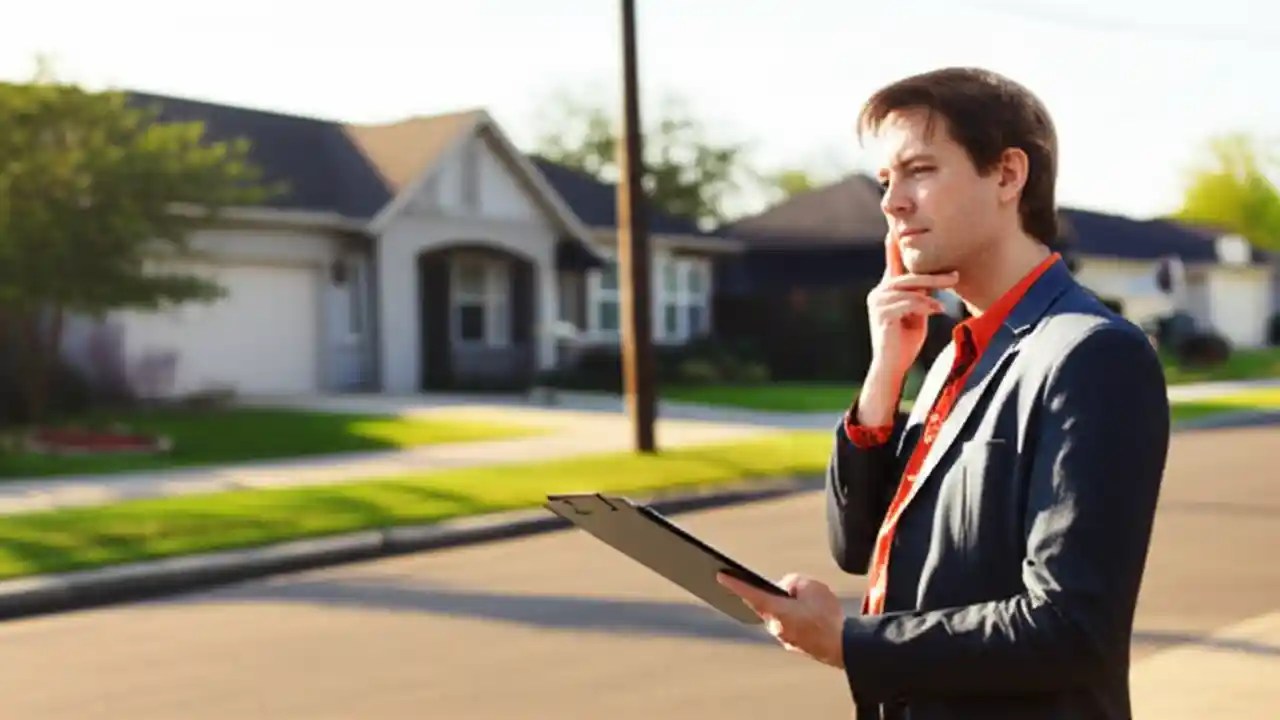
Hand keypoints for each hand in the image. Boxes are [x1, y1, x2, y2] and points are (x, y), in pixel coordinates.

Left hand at [716, 572, 846, 668]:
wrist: (845, 645)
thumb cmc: (826, 615)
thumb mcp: (810, 586)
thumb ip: (792, 582)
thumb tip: (783, 588)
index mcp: (775, 611)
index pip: (749, 593)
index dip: (734, 583)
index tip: (720, 576)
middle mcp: (774, 626)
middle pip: (764, 605)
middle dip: (769, 594)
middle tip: (780, 586)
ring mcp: (784, 638)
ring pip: (778, 616)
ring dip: (784, 606)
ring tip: (805, 601)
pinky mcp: (794, 644)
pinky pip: (789, 626)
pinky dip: (794, 618)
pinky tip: (810, 615)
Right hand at [866, 232, 957, 380]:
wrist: (892, 365)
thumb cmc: (905, 340)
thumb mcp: (916, 311)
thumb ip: (919, 294)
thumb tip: (933, 281)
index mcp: (886, 290)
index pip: (891, 261)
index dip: (893, 243)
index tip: (894, 225)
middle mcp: (879, 293)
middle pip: (907, 275)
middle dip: (933, 275)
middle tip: (954, 276)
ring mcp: (878, 304)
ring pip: (908, 287)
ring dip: (932, 289)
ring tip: (948, 293)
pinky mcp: (882, 315)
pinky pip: (908, 303)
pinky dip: (925, 305)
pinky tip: (937, 310)